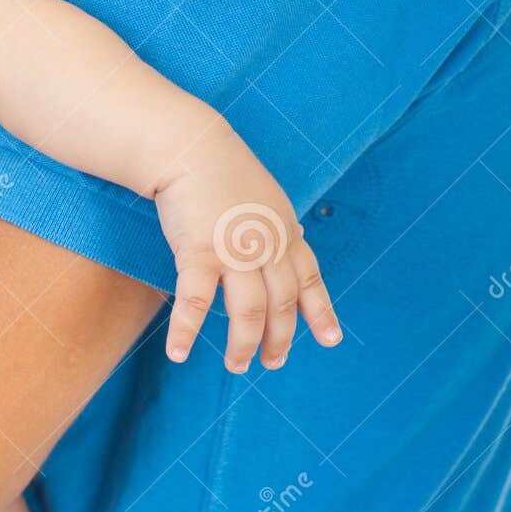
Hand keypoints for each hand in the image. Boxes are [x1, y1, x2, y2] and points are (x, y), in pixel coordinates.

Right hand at [154, 134, 341, 372]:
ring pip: (247, 313)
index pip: (309, 278)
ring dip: (242, 345)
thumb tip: (297, 233)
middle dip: (279, 339)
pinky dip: (186, 332)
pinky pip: (196, 303)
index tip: (332, 340)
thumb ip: (280, 222)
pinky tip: (178, 354)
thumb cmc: (223, 168)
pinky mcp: (200, 253)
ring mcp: (236, 251)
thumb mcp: (266, 195)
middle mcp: (267, 245)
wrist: (192, 145)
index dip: (321, 311)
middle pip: (281, 305)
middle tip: (272, 363)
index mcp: (285, 230)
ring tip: (237, 366)